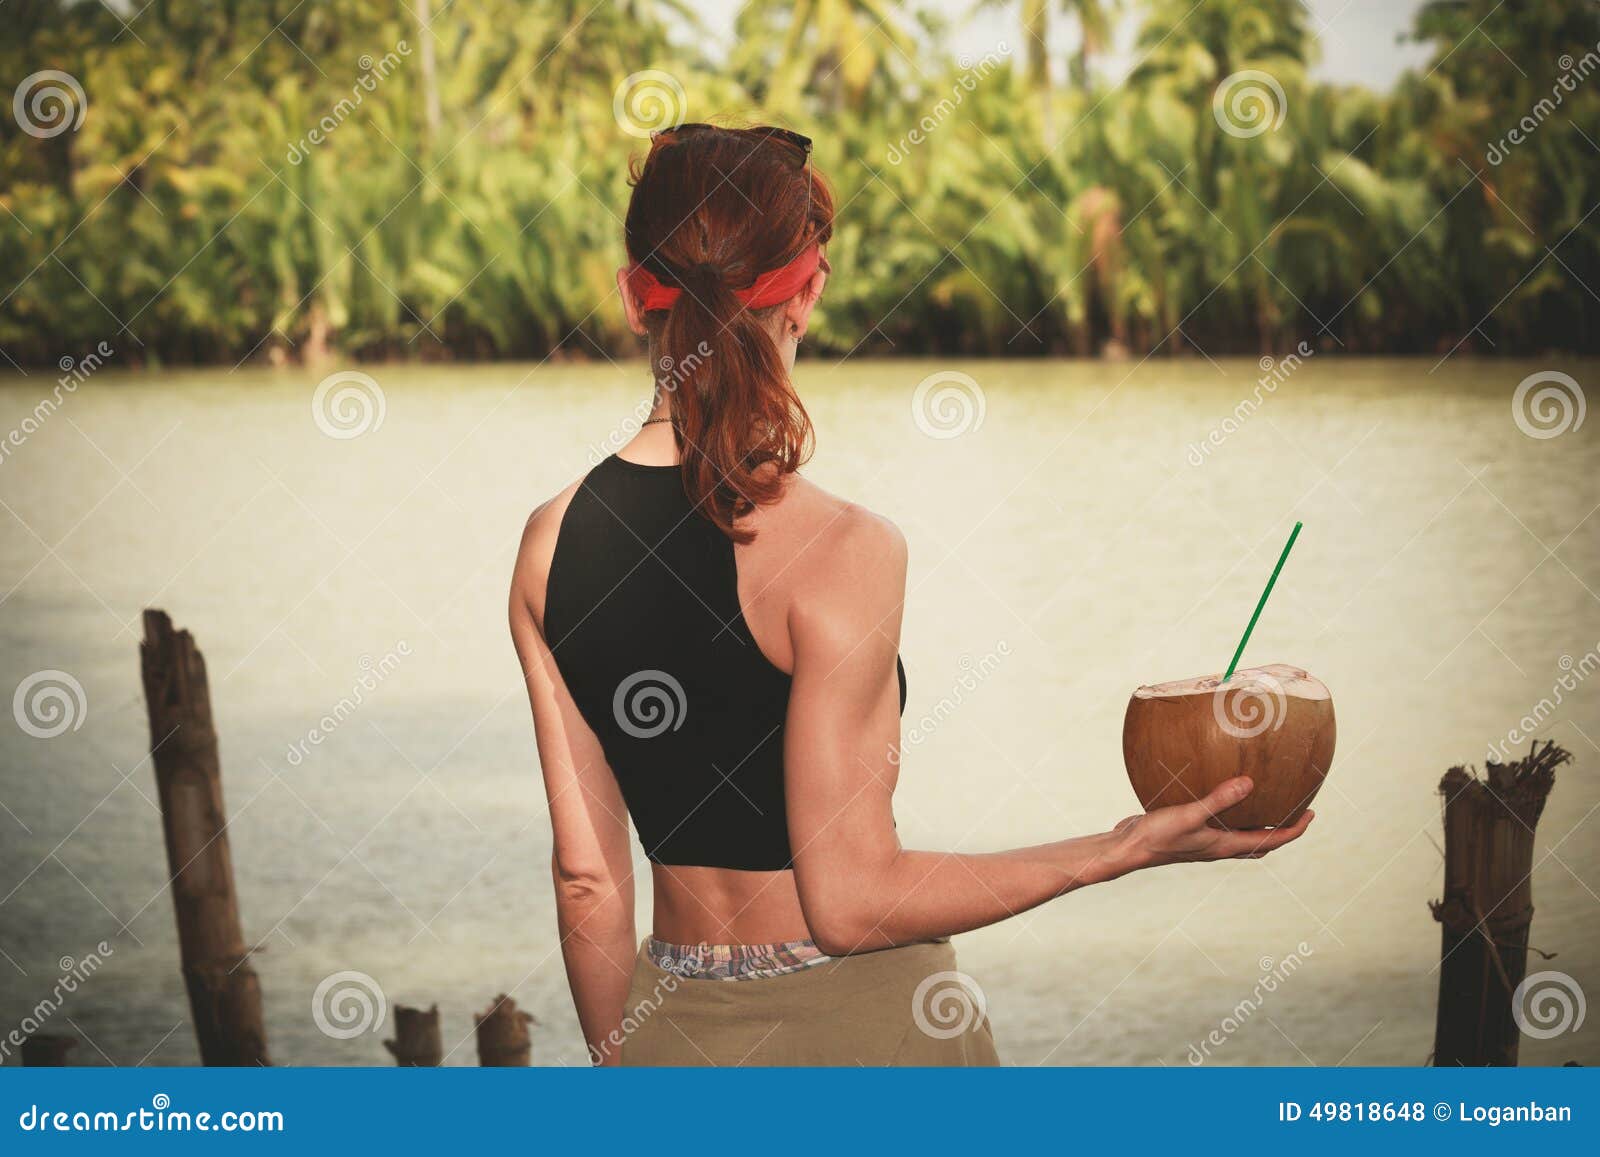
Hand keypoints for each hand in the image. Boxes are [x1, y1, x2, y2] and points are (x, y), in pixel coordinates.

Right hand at [1113, 777, 1312, 869]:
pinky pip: (1219, 824)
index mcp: (1226, 846)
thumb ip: (1219, 800)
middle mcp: (1219, 846)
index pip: (1271, 841)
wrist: (1128, 848)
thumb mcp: (1191, 815)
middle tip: (1295, 812)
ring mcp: (1205, 841)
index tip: (1312, 815)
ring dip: (1257, 824)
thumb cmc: (1159, 836)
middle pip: (1260, 843)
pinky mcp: (1190, 831)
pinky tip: (1220, 794)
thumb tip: (1250, 783)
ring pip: (1240, 836)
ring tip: (1264, 803)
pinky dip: (1230, 813)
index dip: (1294, 830)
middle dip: (1280, 830)